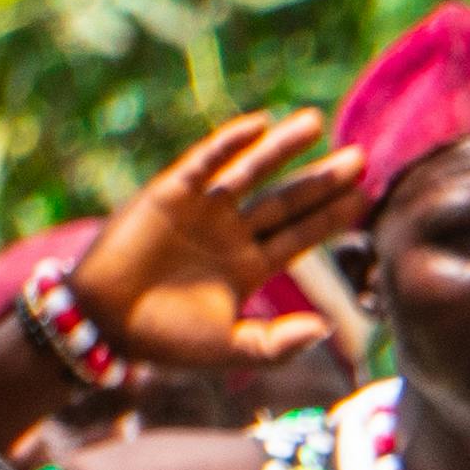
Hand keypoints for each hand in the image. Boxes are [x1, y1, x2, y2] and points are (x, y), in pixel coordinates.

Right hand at [69, 110, 365, 370]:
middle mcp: (230, 233)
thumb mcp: (232, 347)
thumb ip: (279, 344)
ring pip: (251, 172)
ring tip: (316, 122)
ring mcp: (201, 211)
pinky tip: (260, 123)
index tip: (366, 198)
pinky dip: (229, 143)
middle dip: (322, 180)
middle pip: (286, 200)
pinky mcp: (169, 194)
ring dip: (282, 148)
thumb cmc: (166, 341)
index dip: (331, 217)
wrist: (104, 324)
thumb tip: (326, 330)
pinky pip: (204, 162)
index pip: (300, 235)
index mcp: (248, 266)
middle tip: (361, 158)